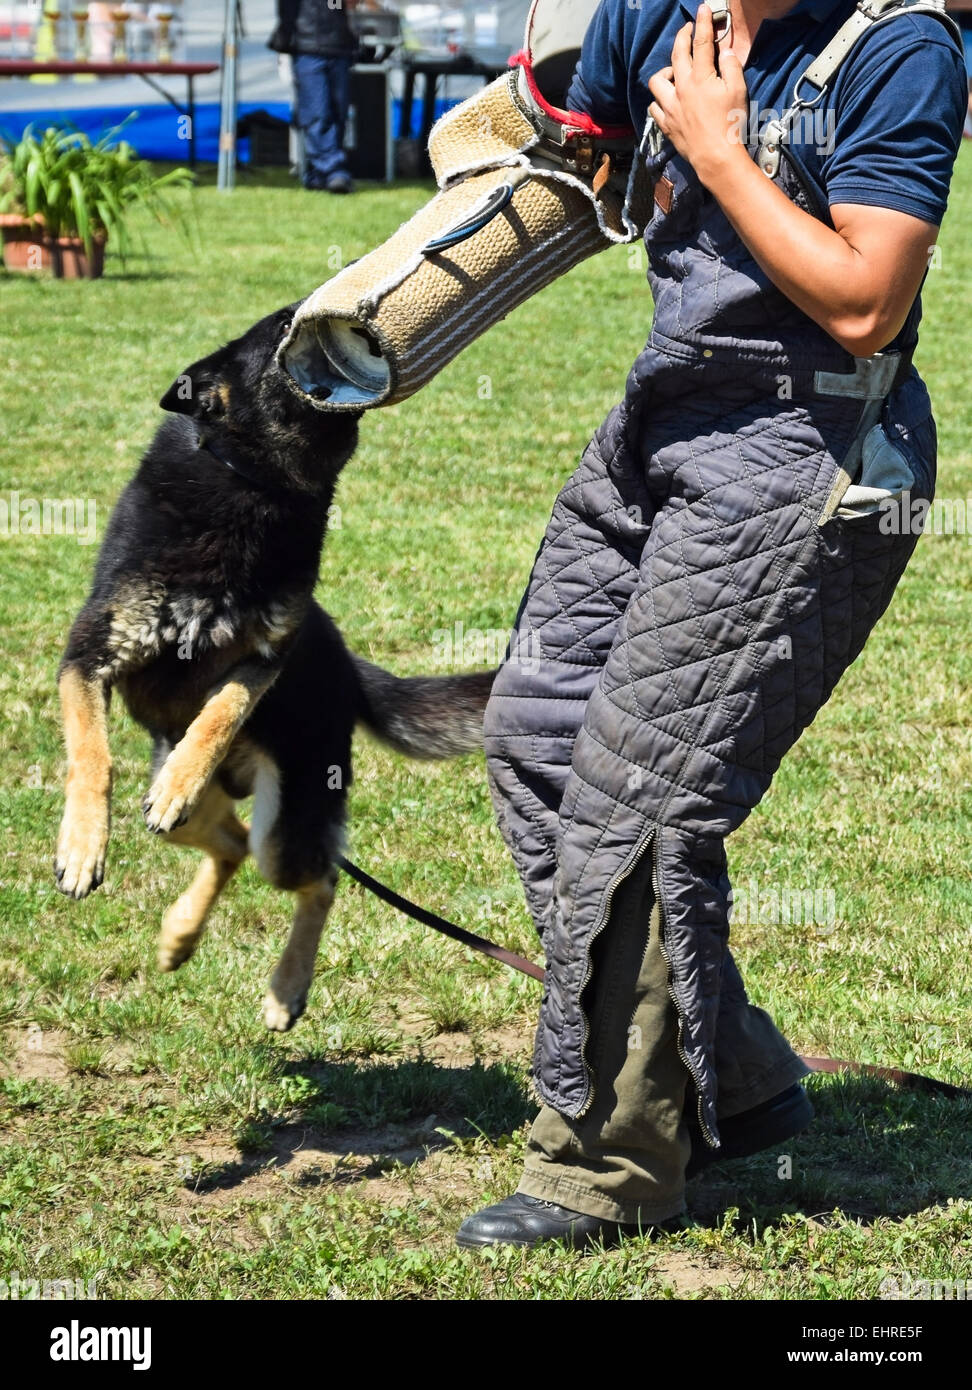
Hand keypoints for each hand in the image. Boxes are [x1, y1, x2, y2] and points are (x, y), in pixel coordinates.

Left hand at [647, 5, 748, 186]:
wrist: (716, 157)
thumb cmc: (731, 123)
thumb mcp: (738, 90)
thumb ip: (731, 67)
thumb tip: (724, 53)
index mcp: (700, 77)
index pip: (701, 42)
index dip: (702, 22)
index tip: (702, 9)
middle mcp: (681, 88)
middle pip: (676, 55)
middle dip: (681, 37)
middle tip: (687, 30)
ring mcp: (671, 107)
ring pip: (657, 81)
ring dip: (665, 73)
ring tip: (674, 74)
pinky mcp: (666, 125)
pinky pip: (654, 107)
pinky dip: (659, 101)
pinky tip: (667, 101)